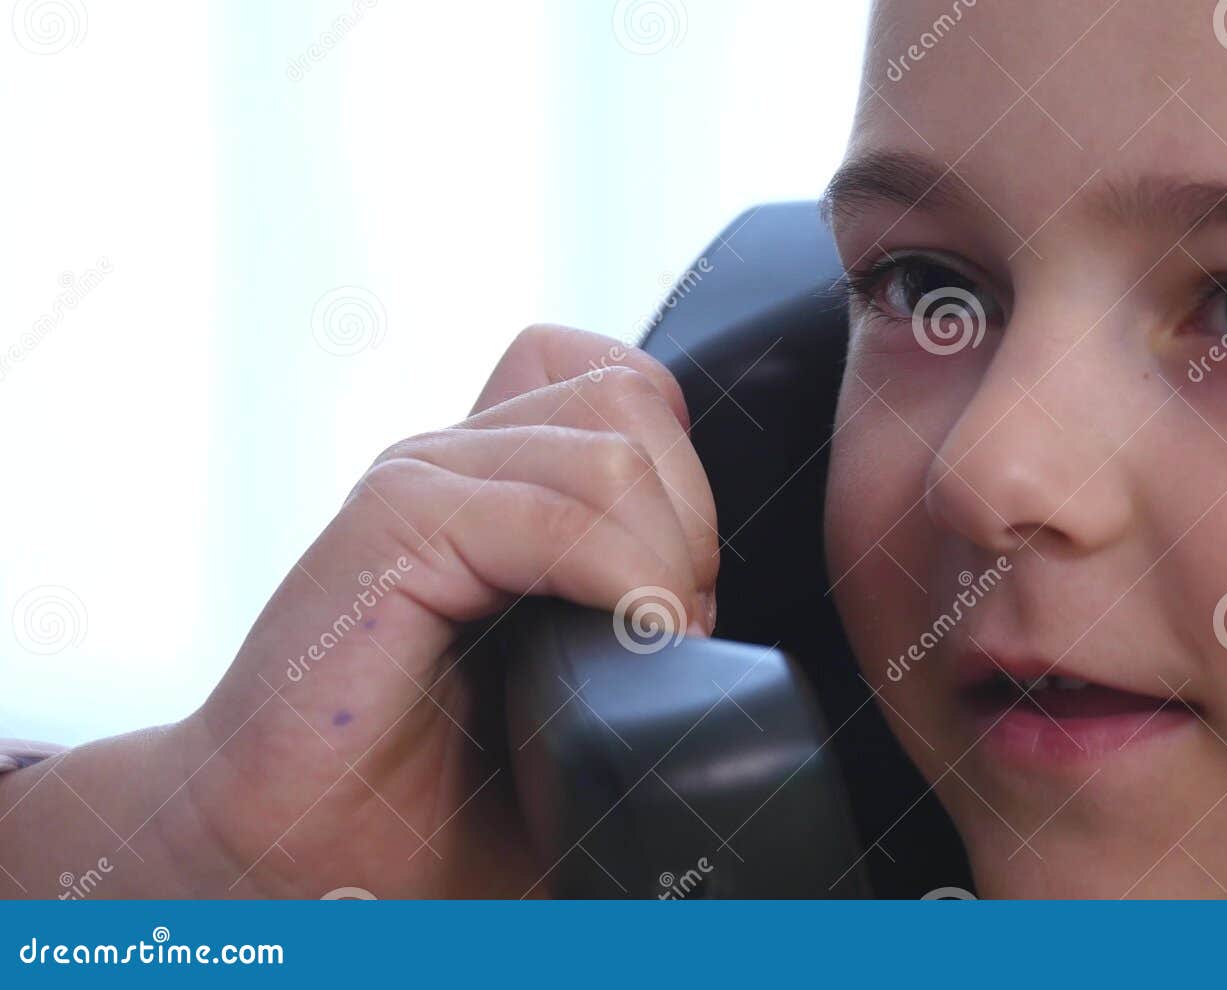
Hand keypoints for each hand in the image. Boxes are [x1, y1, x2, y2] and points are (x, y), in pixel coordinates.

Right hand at [180, 325, 718, 896]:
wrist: (301, 862)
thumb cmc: (443, 797)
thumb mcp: (586, 704)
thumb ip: (653, 634)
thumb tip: (751, 650)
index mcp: (509, 484)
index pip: (632, 390)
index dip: (688, 484)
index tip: (682, 610)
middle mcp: (465, 462)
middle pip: (636, 400)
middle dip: (690, 525)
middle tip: (668, 640)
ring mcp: (425, 483)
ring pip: (612, 446)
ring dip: (663, 558)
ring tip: (643, 651)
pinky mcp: (389, 527)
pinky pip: (545, 510)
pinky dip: (617, 576)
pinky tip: (625, 641)